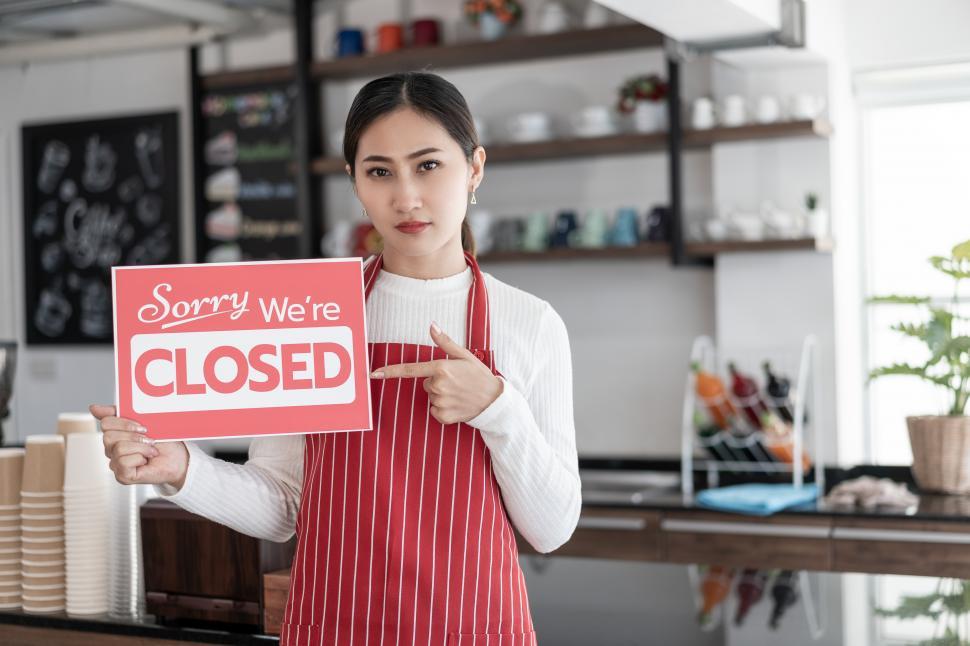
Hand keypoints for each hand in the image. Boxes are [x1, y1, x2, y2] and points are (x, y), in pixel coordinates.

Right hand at [89, 404, 189, 489]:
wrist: (179, 458)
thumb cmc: (164, 442)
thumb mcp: (143, 421)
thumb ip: (119, 413)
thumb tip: (94, 408)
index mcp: (116, 435)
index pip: (106, 423)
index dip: (125, 423)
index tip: (143, 426)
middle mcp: (112, 450)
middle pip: (108, 436)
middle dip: (133, 435)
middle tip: (149, 439)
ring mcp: (116, 464)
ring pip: (118, 448)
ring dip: (141, 447)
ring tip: (151, 450)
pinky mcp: (123, 476)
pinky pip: (123, 462)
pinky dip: (139, 458)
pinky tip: (147, 460)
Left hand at [372, 322, 502, 424]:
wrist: (494, 401)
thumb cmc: (480, 376)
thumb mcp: (464, 355)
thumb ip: (445, 342)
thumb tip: (432, 326)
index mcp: (441, 368)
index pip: (410, 369)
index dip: (391, 371)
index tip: (375, 373)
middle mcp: (438, 385)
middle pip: (425, 383)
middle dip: (437, 382)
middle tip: (456, 383)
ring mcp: (440, 402)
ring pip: (430, 397)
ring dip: (441, 396)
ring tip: (459, 393)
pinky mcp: (443, 416)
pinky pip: (434, 411)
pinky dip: (443, 409)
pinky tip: (457, 405)